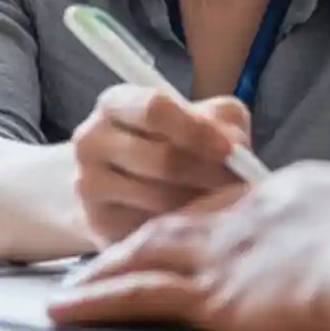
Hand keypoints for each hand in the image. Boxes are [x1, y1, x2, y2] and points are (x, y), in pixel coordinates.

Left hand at [49, 161, 329, 330]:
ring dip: (108, 265)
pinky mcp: (218, 298)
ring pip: (149, 252)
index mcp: (292, 193)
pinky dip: (99, 294)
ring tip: (76, 281)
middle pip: (183, 224)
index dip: (205, 222)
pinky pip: (139, 293)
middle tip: (110, 255)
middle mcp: (250, 215)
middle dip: (144, 241)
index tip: (188, 234)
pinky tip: (69, 302)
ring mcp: (231, 253)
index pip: (234, 206)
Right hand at [72, 85, 250, 244]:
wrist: (118, 184)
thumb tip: (237, 152)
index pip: (156, 109)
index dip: (198, 129)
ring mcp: (88, 183)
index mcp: (116, 102)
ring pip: (160, 198)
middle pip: (162, 159)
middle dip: (209, 175)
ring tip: (225, 202)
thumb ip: (221, 122)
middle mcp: (92, 139)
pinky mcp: (97, 223)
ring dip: (201, 202)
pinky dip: (181, 226)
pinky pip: (150, 228)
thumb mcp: (198, 117)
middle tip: (240, 186)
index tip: (230, 150)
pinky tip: (197, 220)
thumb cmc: (169, 143)